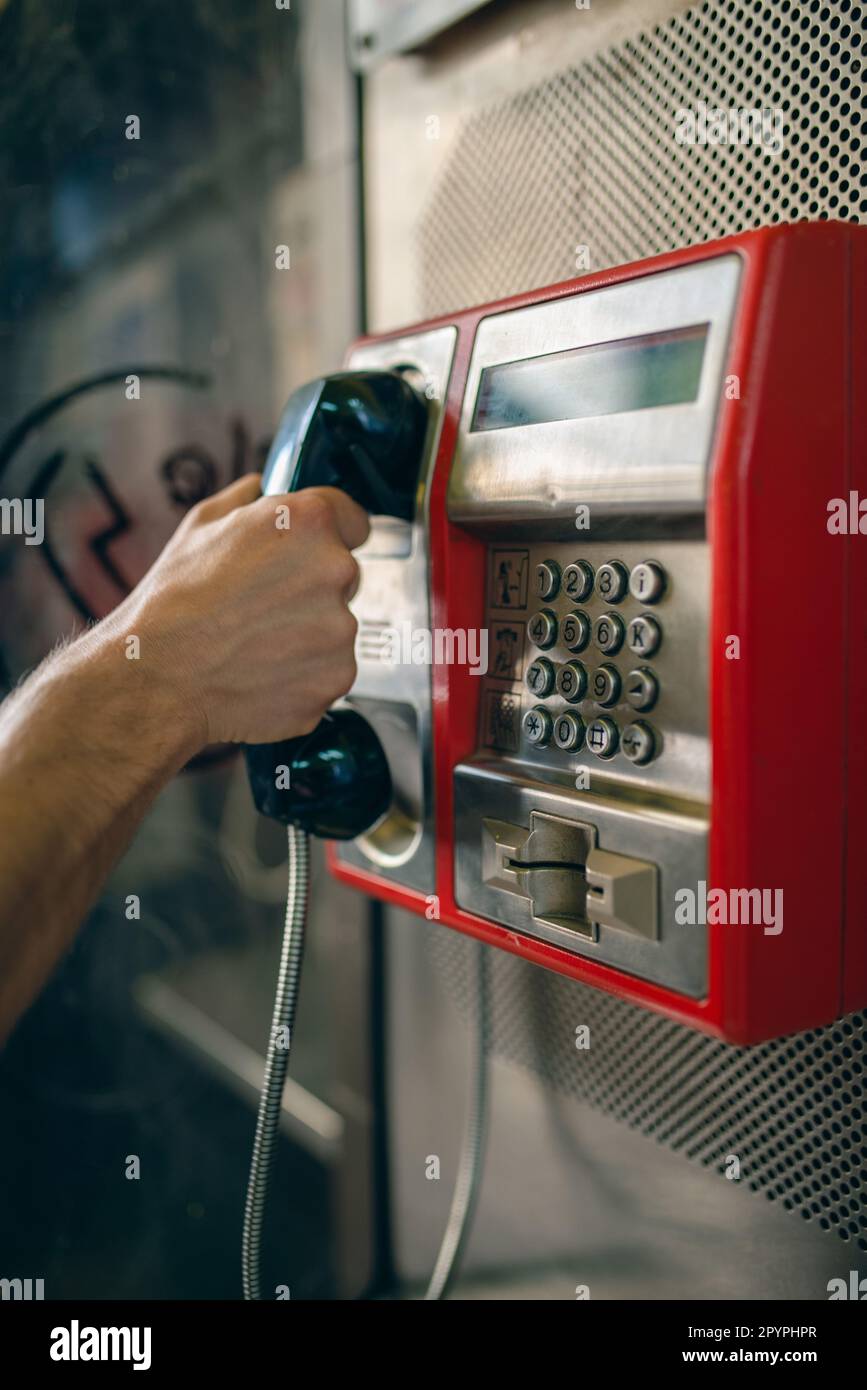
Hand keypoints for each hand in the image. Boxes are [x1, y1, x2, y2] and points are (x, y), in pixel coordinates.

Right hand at [114, 475, 368, 746]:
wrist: (157, 677)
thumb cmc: (172, 601)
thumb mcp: (199, 526)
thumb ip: (244, 500)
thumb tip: (258, 488)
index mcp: (308, 521)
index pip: (354, 520)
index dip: (331, 535)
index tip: (309, 552)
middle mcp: (335, 569)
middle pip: (344, 576)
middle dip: (312, 588)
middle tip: (262, 605)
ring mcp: (341, 628)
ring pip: (337, 627)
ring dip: (309, 634)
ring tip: (256, 641)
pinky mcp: (337, 677)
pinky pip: (330, 669)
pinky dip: (305, 675)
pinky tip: (264, 671)